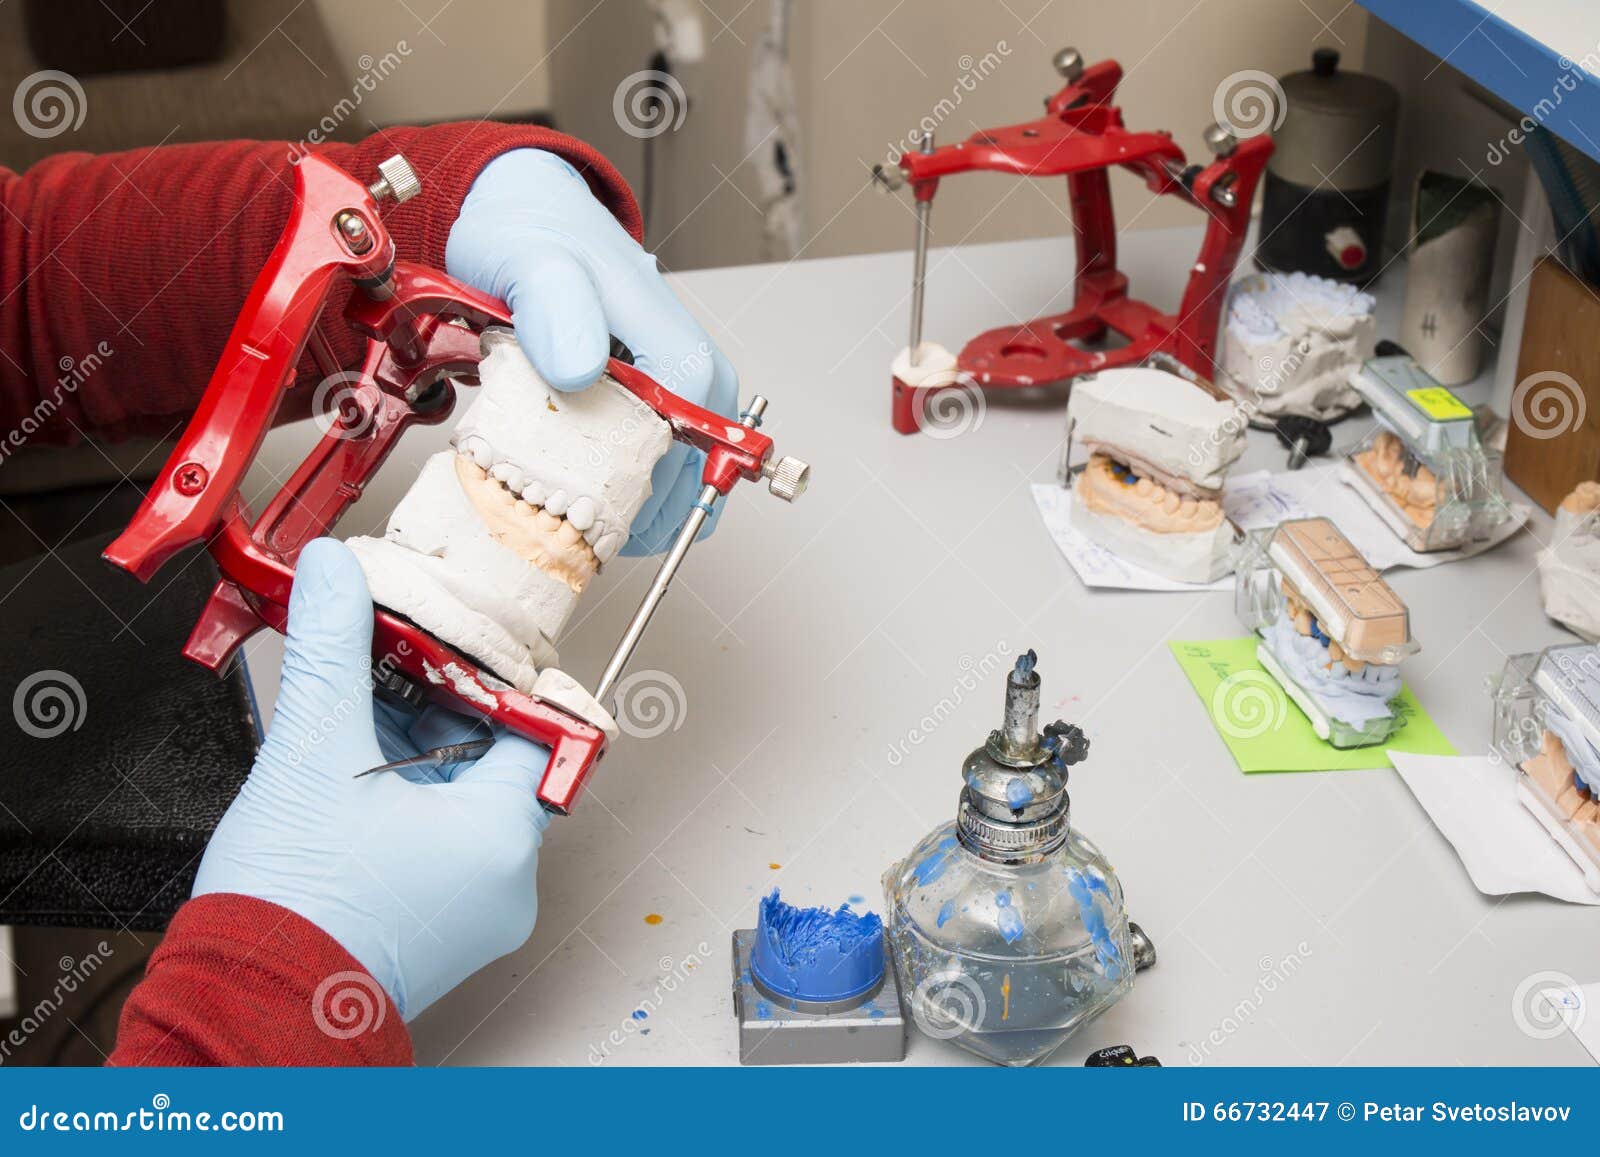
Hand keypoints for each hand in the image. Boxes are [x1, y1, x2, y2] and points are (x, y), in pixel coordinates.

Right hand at [193, 539, 551, 1019]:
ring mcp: (474, 914)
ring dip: (410, 756)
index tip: (444, 645)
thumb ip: (331, 650)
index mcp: (501, 839)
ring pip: (458, 803)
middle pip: (489, 761)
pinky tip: (351, 779)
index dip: (480, 678)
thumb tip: (335, 575)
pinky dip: (403, 806)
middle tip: (386, 668)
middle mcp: (505, 883)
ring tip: (356, 717)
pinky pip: (438, 847)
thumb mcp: (313, 754)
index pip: (526, 728)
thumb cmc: (290, 913)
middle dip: (432, 710)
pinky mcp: (438, 931)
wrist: (245, 1012)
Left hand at [446, 148, 738, 553]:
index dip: (661, 474)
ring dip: (650, 505)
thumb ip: (554, 304)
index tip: (620, 512)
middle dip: (658, 507)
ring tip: (603, 534)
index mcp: (664, 328)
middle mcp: (681, 358)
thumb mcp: (528, 258)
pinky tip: (606, 507)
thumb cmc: (531, 235)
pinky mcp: (650, 393)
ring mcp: (669, 379)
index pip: (692, 414)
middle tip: (604, 540)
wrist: (524, 215)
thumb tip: (581, 367)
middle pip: (698, 452)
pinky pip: (663, 454)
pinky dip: (639, 489)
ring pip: (686, 461)